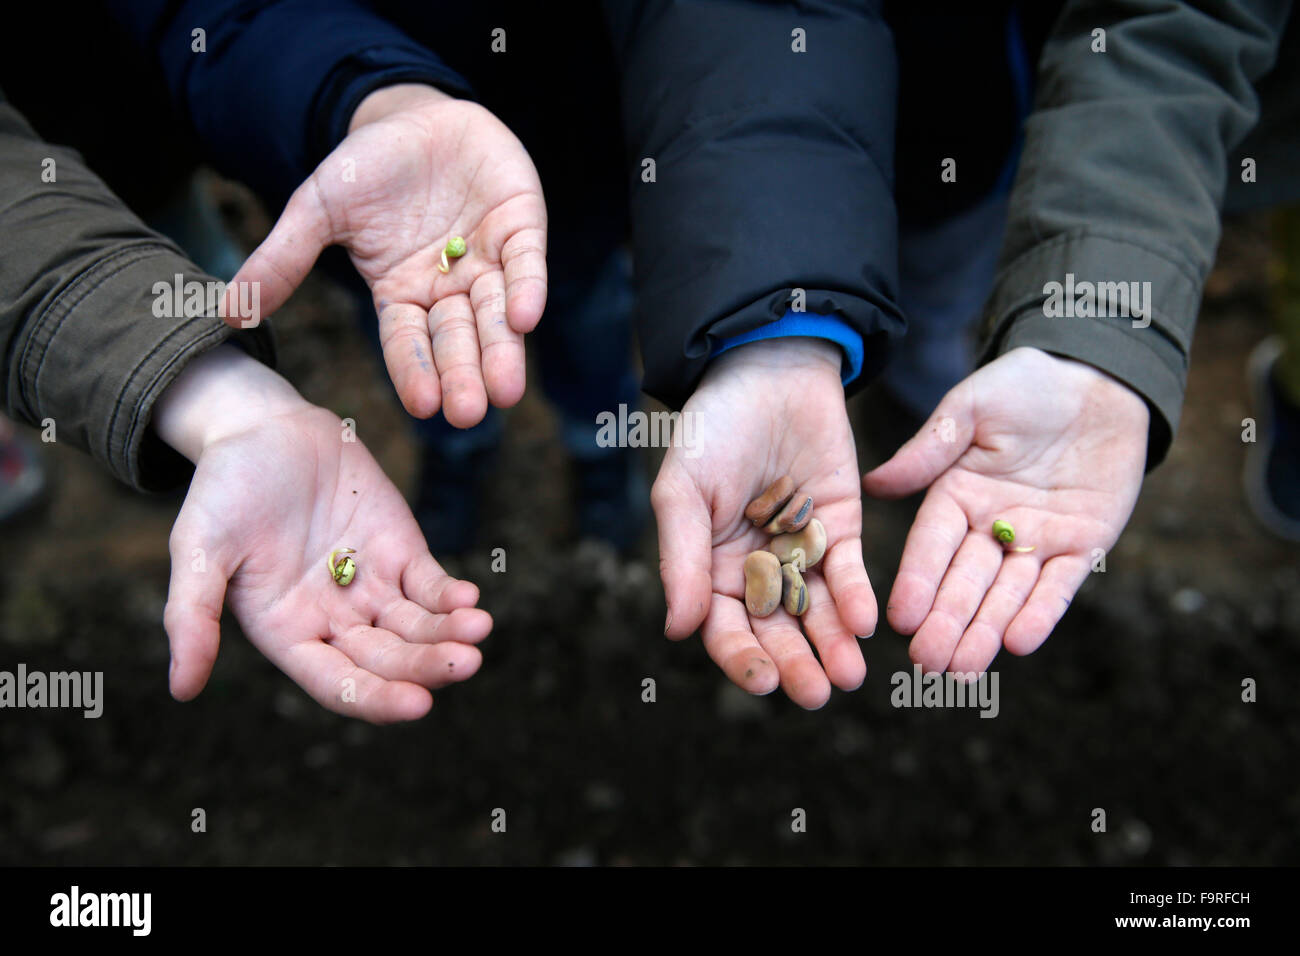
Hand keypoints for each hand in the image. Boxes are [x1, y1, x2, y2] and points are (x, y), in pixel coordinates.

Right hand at [153, 347, 490, 722]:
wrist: (263, 427)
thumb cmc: (222, 490)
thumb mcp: (198, 549)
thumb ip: (192, 615)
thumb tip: (181, 690)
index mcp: (287, 633)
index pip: (339, 684)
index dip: (377, 698)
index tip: (419, 705)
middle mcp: (334, 621)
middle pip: (388, 660)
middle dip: (427, 665)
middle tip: (467, 664)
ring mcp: (370, 587)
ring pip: (416, 627)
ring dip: (450, 635)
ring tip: (479, 630)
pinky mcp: (399, 551)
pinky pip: (431, 585)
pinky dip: (451, 596)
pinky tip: (470, 600)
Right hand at [223, 84, 547, 426]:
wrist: (414, 115)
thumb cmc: (365, 168)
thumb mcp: (317, 209)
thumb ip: (283, 258)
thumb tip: (229, 311)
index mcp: (401, 292)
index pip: (408, 341)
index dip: (416, 371)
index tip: (424, 406)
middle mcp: (448, 287)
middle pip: (457, 337)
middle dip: (464, 374)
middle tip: (468, 414)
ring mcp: (487, 259)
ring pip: (497, 314)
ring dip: (503, 349)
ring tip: (506, 391)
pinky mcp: (520, 227)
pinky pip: (526, 263)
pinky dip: (527, 288)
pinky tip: (527, 316)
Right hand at [653, 338, 876, 708]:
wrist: (767, 369)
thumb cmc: (712, 428)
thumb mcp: (684, 490)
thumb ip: (684, 559)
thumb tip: (678, 630)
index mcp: (712, 567)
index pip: (726, 628)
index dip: (742, 659)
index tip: (763, 682)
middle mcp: (757, 568)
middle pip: (776, 632)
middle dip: (796, 664)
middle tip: (817, 693)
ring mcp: (801, 550)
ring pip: (817, 612)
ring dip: (832, 645)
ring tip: (849, 676)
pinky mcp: (841, 526)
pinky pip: (849, 572)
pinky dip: (856, 598)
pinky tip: (865, 622)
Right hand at [863, 347, 1147, 674]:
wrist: (1098, 377)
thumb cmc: (1025, 385)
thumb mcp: (970, 408)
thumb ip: (929, 449)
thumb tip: (874, 484)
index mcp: (955, 496)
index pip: (931, 547)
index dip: (916, 582)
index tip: (898, 620)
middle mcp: (991, 527)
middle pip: (965, 582)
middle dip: (947, 622)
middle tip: (929, 663)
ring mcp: (1037, 539)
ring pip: (1008, 594)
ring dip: (986, 632)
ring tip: (964, 669)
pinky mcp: (1084, 545)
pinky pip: (1061, 586)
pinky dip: (1042, 614)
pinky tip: (1020, 643)